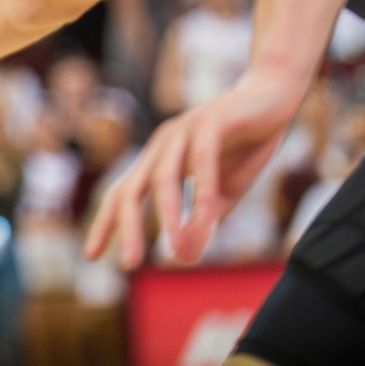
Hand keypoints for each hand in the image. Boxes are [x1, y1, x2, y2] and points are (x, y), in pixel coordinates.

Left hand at [84, 70, 304, 269]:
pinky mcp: (210, 120)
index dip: (107, 224)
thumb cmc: (243, 147)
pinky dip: (203, 188)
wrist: (273, 99)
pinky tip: (207, 215)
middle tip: (128, 266)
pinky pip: (202, 158)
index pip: (124, 195)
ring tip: (173, 247)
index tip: (91, 256)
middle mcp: (163, 146)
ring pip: (164, 175)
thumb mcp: (222, 195)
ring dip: (167, 213)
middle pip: (133, 189)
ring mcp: (183, 130)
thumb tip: (181, 260)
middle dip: (127, 227)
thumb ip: (201, 223)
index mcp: (159, 162)